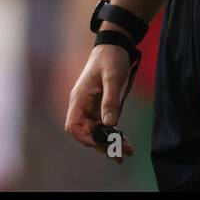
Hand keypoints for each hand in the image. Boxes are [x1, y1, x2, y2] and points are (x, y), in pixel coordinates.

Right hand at [64, 44, 136, 163]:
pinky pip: (104, 125)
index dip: (85, 138)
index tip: (102, 143)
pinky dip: (114, 134)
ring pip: (97, 132)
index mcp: (79, 99)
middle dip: (102, 145)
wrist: (115, 44)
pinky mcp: (101, 107)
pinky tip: (125, 142)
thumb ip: (110, 100)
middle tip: (121, 154)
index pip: (73, 126)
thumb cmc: (110, 57)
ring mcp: (91, 107)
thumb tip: (109, 124)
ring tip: (127, 152)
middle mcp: (82, 105)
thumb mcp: (112, 77)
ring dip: (110, 142)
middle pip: (86, 133)